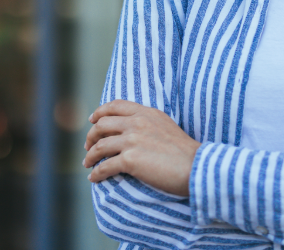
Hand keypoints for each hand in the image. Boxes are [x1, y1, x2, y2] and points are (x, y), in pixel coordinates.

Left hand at [83, 100, 199, 196]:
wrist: (196, 167)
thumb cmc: (185, 152)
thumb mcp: (166, 126)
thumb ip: (148, 123)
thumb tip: (132, 131)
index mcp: (146, 113)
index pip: (115, 106)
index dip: (100, 112)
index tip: (92, 120)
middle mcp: (137, 123)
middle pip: (102, 125)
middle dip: (91, 136)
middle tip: (88, 146)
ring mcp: (132, 141)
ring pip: (99, 146)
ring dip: (90, 156)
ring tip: (87, 164)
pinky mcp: (130, 160)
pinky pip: (105, 167)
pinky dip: (97, 173)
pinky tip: (94, 178)